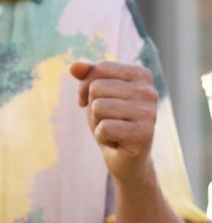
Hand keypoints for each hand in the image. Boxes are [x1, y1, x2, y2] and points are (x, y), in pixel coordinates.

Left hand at [70, 59, 156, 182]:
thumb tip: (74, 66)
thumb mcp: (95, 93)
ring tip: (113, 129)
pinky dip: (102, 136)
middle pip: (97, 87)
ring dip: (97, 122)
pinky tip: (116, 141)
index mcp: (141, 75)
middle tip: (108, 119)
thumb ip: (86, 75)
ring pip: (98, 107)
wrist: (124, 156)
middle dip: (92, 106)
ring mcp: (149, 112)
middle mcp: (149, 91)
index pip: (100, 68)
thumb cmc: (110, 119)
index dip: (86, 85)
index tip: (93, 100)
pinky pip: (104, 127)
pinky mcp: (145, 133)